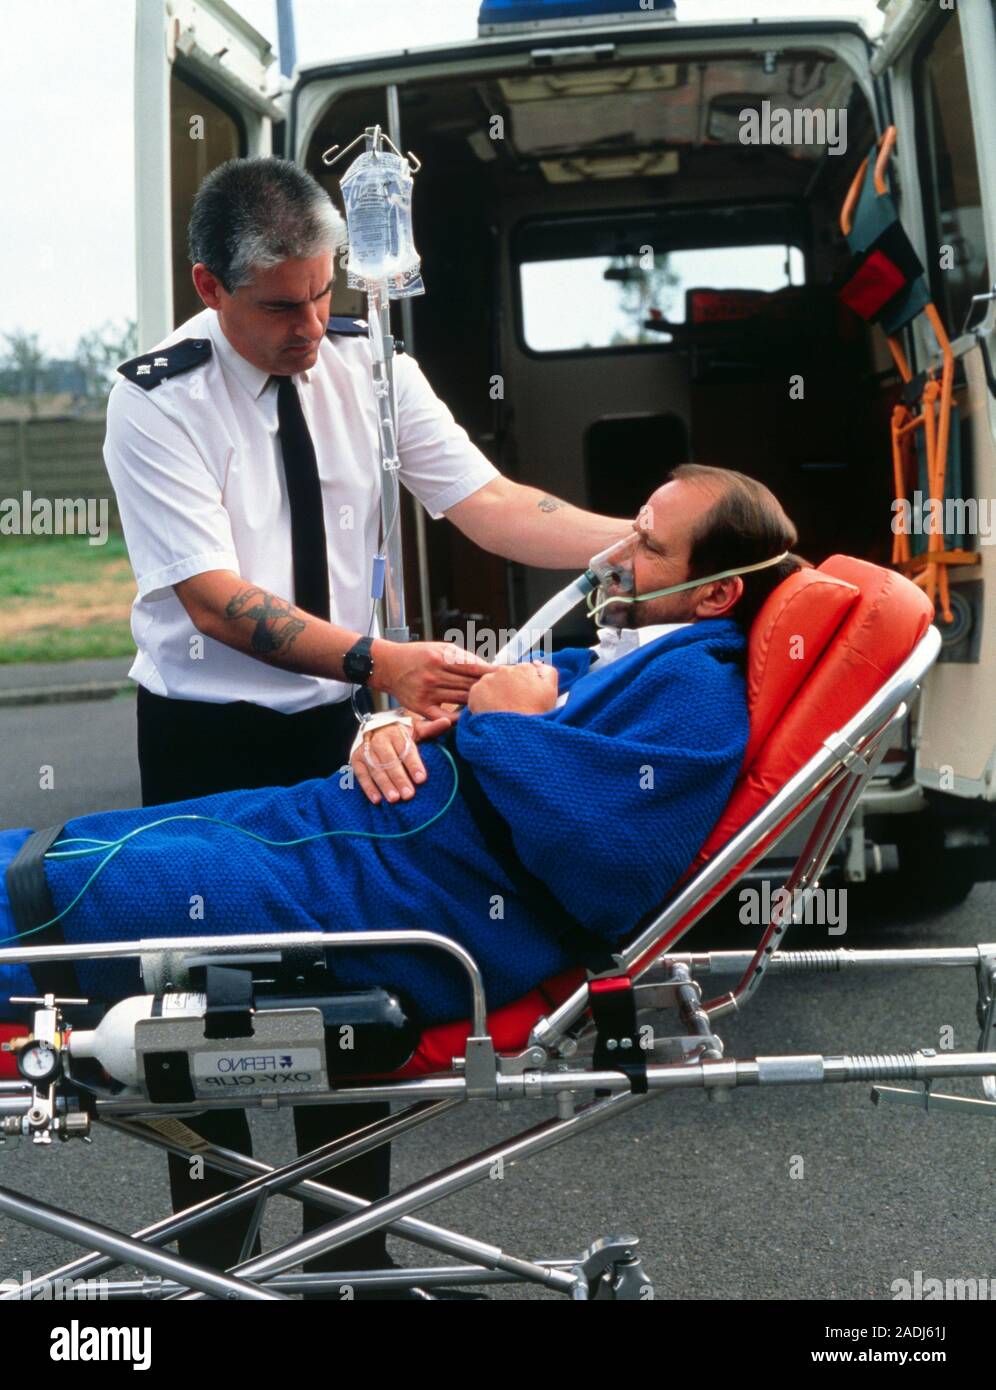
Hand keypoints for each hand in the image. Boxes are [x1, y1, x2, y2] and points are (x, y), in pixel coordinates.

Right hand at [352, 720, 426, 805]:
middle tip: (409, 795)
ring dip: (384, 785)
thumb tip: (449, 722)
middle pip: (389, 761)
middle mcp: (379, 739)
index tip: (422, 779)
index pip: (405, 749)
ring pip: (375, 768)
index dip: (414, 764)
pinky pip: (360, 774)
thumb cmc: (401, 732)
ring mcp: (366, 749)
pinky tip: (377, 800)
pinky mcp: (356, 758)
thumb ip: (431, 728)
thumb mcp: (416, 728)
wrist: (376, 727)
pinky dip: (368, 787)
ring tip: (394, 799)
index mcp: (396, 732)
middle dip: (399, 778)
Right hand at [369, 640, 493, 719]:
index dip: (492, 673)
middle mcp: (434, 675)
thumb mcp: (440, 648)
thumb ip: (463, 658)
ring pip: (460, 699)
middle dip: (487, 687)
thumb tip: (488, 668)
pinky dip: (458, 717)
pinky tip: (469, 716)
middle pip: (469, 684)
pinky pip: (445, 716)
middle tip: (504, 691)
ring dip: (476, 701)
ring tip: (491, 703)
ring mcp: (427, 692)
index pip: (474, 667)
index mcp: (441, 657)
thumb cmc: (418, 655)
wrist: (389, 666)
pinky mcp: (421, 706)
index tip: (507, 676)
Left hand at [467, 659, 558, 714]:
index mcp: (524, 668)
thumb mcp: (551, 691)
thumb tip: (535, 663)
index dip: (522, 685)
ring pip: (491, 683)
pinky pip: (478, 693)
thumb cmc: (536, 714)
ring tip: (501, 710)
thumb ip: (547, 671)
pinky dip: (482, 700)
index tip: (523, 697)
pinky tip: (491, 711)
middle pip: (505, 676)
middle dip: (508, 687)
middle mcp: (505, 670)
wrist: (516, 733)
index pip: (521, 672)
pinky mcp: (476, 691)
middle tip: (512, 705)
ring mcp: (489, 679)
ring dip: (494, 693)